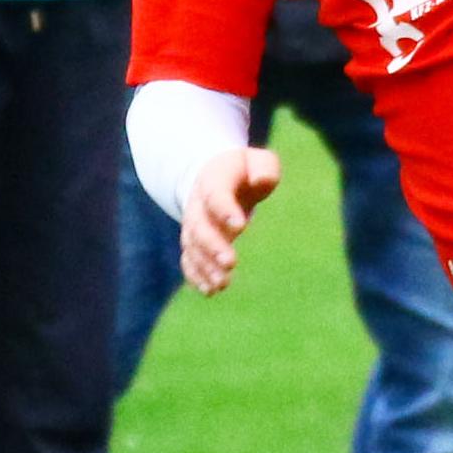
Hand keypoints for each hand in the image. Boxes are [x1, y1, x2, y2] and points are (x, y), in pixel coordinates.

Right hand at [179, 145, 283, 295]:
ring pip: (192, 247)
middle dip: (213, 246)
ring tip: (222, 284)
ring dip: (205, 267)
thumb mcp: (259, 161)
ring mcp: (192, 224)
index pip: (215, 195)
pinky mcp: (193, 242)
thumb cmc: (245, 170)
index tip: (241, 226)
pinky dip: (197, 275)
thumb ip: (264, 169)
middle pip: (199, 227)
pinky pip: (189, 260)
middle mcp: (197, 204)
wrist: (216, 176)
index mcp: (213, 179)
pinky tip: (210, 290)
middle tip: (230, 264)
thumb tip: (262, 182)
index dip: (225, 210)